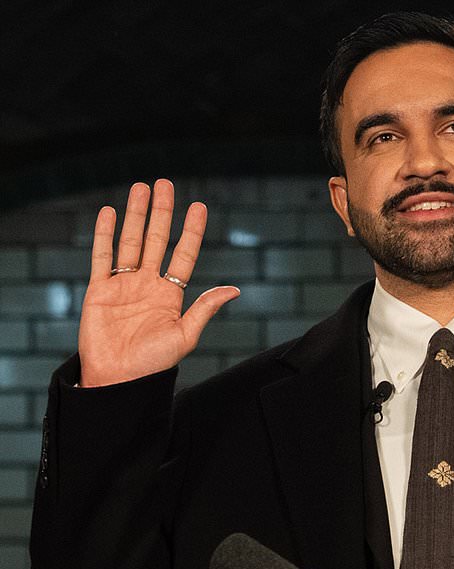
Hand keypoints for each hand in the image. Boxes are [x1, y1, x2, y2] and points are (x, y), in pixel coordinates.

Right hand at [78, 181, 240, 388]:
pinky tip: (110, 213)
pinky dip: (105, 234)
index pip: (183, 254)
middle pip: (156, 240)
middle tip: (165, 184)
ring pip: (130, 242)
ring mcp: (123, 285)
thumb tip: (234, 289)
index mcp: (171, 295)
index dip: (191, 231)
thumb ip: (205, 308)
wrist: (118, 379)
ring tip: (141, 188)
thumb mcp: (185, 335)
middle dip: (161, 212)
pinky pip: (102, 257)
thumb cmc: (153, 365)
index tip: (199, 206)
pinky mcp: (99, 290)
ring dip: (136, 215)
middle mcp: (148, 285)